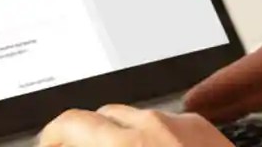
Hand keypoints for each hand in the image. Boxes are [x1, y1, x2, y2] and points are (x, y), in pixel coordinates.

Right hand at [39, 104, 230, 146]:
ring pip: (135, 119)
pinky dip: (153, 139)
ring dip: (120, 138)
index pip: (70, 124)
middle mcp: (153, 127)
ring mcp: (184, 125)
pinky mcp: (207, 131)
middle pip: (100, 117)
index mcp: (125, 146)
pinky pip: (168, 124)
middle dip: (86, 139)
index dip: (53, 139)